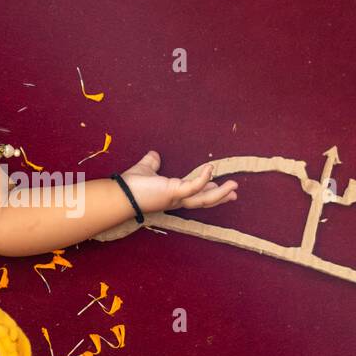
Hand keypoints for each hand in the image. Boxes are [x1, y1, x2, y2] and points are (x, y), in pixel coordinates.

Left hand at [119, 151, 236, 213]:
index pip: (194, 195)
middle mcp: (176, 199)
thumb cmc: (131, 184)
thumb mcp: (146, 169)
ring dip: (220, 193)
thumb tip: (154, 154)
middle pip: (203, 201)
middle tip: (234, 193)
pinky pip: (193, 187)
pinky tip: (210, 168)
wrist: (120, 193)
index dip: (208, 192)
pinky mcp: (173, 192)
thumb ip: (152, 162)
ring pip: (204, 199)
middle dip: (220, 197)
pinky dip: (203, 179)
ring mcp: (176, 198)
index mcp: (172, 194)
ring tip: (234, 186)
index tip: (219, 187)